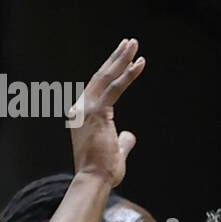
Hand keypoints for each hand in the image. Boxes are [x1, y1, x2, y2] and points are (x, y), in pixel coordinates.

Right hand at [67, 38, 144, 187]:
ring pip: (106, 77)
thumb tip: (129, 136)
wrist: (94, 179)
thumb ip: (122, 141)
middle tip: (129, 42)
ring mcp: (87, 108)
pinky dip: (128, 74)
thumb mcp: (116, 151)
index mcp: (82, 116)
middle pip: (100, 77)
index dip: (111, 72)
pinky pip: (115, 87)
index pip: (98, 88)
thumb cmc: (103, 170)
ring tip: (133, 43)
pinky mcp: (97, 112)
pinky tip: (139, 63)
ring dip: (120, 58)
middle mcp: (81, 108)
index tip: (124, 60)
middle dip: (115, 58)